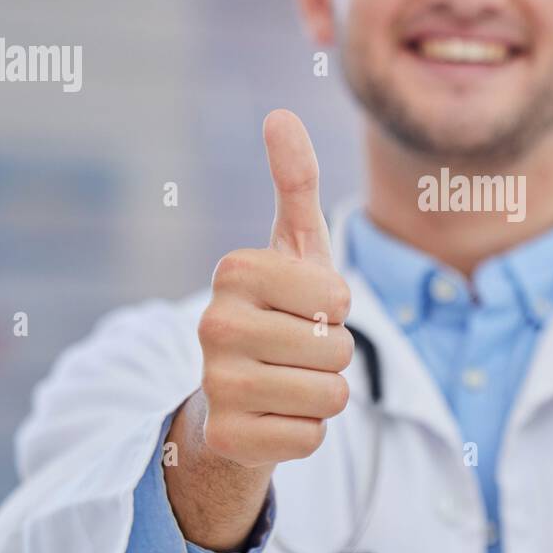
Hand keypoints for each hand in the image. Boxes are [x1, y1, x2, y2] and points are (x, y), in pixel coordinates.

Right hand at [165, 110, 351, 551]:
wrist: (235, 393)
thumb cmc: (279, 309)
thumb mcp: (293, 246)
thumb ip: (294, 181)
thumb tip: (281, 114)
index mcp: (235, 272)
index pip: (339, 297)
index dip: (336, 307)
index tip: (303, 307)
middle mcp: (213, 325)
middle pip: (337, 348)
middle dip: (332, 353)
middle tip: (294, 349)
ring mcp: (216, 385)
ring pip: (330, 396)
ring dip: (324, 393)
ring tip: (288, 380)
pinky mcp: (228, 439)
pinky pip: (313, 438)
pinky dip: (307, 431)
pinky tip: (274, 417)